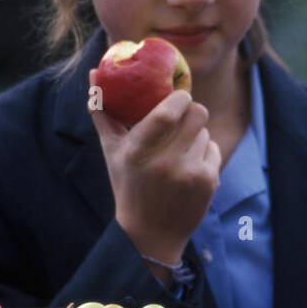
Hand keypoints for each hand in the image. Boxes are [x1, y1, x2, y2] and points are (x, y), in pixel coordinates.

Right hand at [88, 67, 220, 261]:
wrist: (151, 233)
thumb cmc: (128, 184)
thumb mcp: (111, 151)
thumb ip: (103, 113)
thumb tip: (93, 74)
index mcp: (137, 153)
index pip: (166, 114)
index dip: (179, 98)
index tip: (179, 94)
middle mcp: (165, 164)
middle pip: (197, 114)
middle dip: (192, 110)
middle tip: (184, 114)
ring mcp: (189, 174)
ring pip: (205, 131)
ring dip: (195, 134)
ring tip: (179, 149)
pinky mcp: (208, 182)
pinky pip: (214, 148)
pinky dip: (204, 152)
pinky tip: (189, 167)